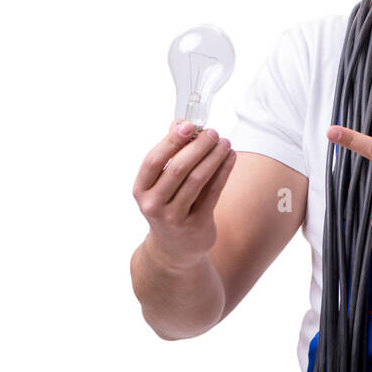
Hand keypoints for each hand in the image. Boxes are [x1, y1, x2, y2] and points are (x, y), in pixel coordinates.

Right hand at [132, 119, 235, 268]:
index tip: (189, 125)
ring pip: (198, 180)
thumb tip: (180, 122)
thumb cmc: (168, 205)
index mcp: (141, 189)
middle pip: (178, 169)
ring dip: (214, 157)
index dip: (171, 141)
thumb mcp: (160, 184)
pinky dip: (223, 171)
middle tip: (213, 132)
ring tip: (225, 142)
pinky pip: (213, 193)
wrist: (174, 250)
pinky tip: (231, 157)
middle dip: (198, 147)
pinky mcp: (196, 224)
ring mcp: (174, 217)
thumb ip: (169, 153)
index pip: (154, 160)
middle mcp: (153, 204)